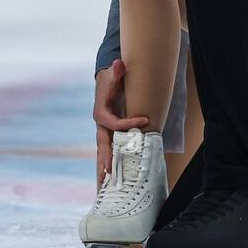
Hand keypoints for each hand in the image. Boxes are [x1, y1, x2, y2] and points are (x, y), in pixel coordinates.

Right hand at [93, 59, 148, 189]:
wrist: (107, 83)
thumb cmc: (112, 80)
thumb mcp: (114, 74)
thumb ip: (116, 71)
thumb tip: (119, 64)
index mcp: (101, 113)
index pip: (114, 123)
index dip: (129, 123)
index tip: (146, 120)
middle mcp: (101, 125)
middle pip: (103, 144)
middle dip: (106, 157)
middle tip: (109, 172)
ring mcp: (104, 132)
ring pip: (104, 152)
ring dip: (105, 166)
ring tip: (106, 183)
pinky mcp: (109, 135)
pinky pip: (109, 151)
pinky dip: (108, 164)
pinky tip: (109, 179)